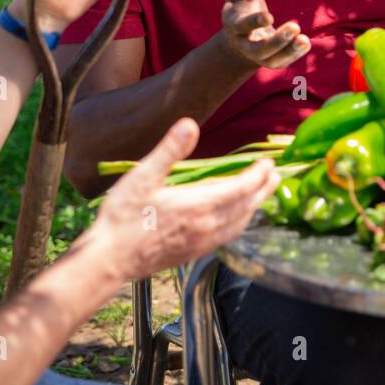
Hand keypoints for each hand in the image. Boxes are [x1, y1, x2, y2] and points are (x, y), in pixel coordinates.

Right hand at [89, 118, 279, 281]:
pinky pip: (228, 236)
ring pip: (240, 223)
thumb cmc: (123, 217)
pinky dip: (239, 222)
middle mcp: (208, 226)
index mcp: (199, 205)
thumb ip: (170, 150)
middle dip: (264, 189)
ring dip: (254, 206)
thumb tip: (190, 124)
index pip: (242, 187)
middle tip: (275, 175)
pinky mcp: (194, 253)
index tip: (268, 162)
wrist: (109, 260)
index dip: (258, 174)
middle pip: (248, 206)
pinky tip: (234, 219)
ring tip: (260, 194)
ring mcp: (202, 242)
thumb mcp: (142, 176)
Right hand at [219, 0, 310, 70]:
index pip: (243, 26)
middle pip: (259, 49)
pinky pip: (283, 61)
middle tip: (294, 27)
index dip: (255, 22)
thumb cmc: (241, 9)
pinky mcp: (272, 61)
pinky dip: (295, 54)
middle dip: (276, 41)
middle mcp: (245, 45)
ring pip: (273, 59)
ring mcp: (259, 57)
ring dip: (290, 50)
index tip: (270, 17)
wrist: (240, 38)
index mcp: (234, 26)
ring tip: (304, 40)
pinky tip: (305, 43)